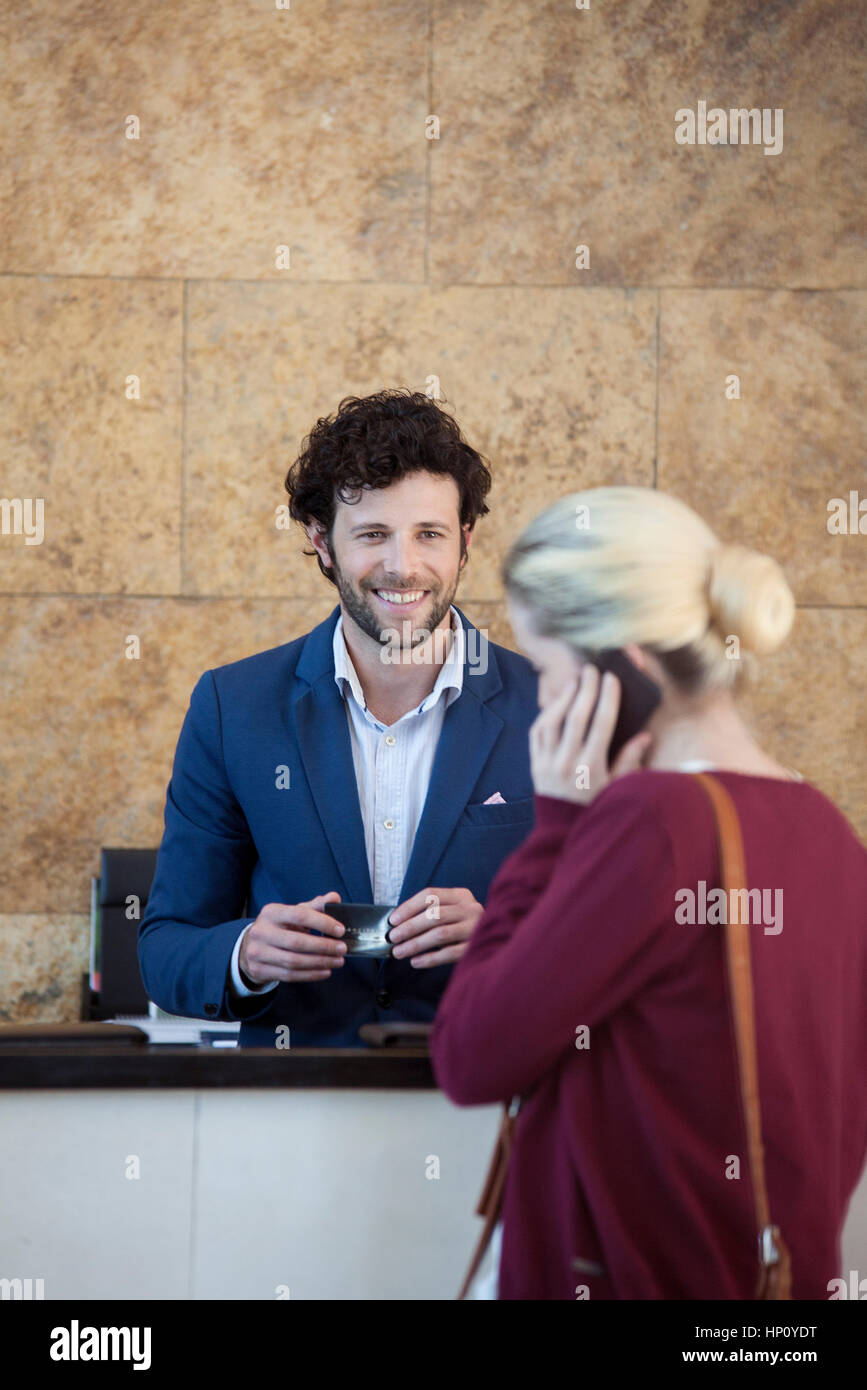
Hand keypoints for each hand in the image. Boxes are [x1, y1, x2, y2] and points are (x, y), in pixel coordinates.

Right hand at [239, 893, 345, 984]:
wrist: (251, 946)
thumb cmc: (278, 927)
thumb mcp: (292, 913)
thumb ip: (314, 906)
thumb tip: (334, 898)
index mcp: (271, 912)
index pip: (299, 915)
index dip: (322, 923)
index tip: (340, 930)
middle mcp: (261, 931)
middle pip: (297, 942)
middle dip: (323, 946)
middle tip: (342, 948)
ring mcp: (257, 952)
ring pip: (294, 961)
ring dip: (320, 962)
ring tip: (338, 960)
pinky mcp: (259, 970)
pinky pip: (289, 975)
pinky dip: (311, 974)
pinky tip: (325, 971)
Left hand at [387, 886, 483, 967]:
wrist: (498, 938)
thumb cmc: (463, 925)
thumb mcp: (452, 911)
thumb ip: (431, 912)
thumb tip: (398, 923)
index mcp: (461, 895)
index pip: (431, 895)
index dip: (409, 907)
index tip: (393, 920)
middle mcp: (471, 908)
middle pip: (435, 915)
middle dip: (410, 927)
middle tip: (393, 938)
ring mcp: (476, 928)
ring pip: (441, 934)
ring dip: (416, 944)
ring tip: (399, 952)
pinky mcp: (476, 947)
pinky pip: (449, 953)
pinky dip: (430, 958)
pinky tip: (415, 962)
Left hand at [529, 665, 651, 804]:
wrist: (562, 831)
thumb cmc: (595, 808)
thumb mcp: (617, 789)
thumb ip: (630, 761)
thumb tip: (645, 736)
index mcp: (591, 768)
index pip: (601, 725)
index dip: (607, 698)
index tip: (611, 678)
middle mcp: (567, 763)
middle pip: (576, 717)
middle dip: (586, 690)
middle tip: (592, 670)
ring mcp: (547, 763)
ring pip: (552, 721)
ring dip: (564, 698)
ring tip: (575, 681)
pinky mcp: (534, 764)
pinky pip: (537, 733)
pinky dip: (546, 714)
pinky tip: (556, 703)